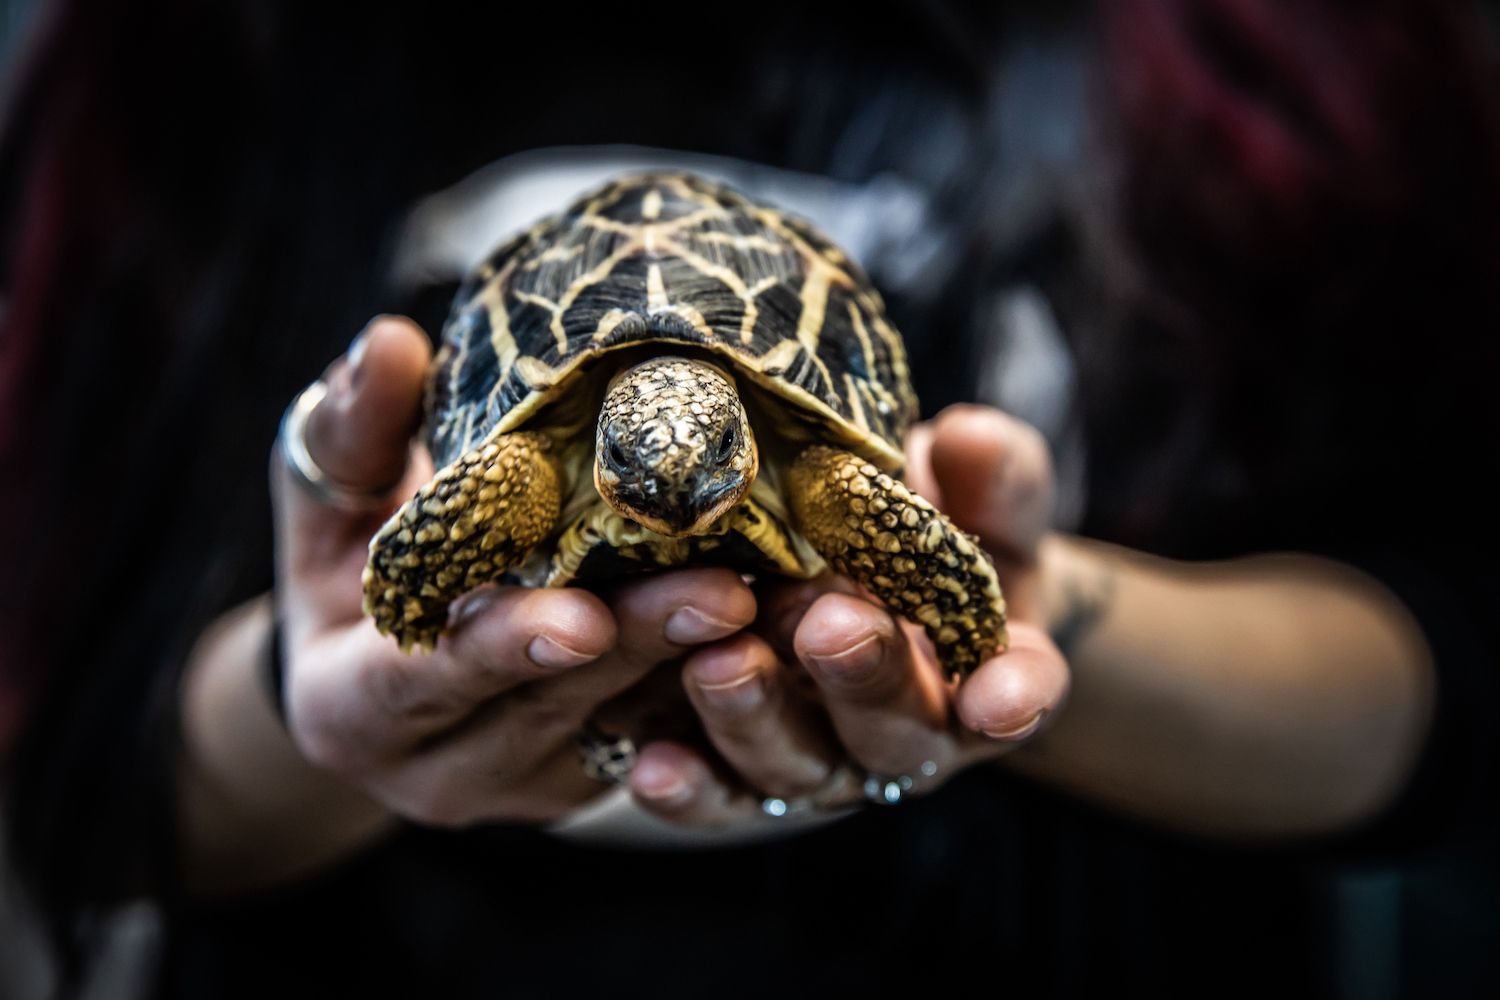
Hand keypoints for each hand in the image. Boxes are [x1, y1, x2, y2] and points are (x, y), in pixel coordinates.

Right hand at [273, 317, 756, 825]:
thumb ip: (350, 433)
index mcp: (355, 709)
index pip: (429, 680)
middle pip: (552, 705)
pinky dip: (723, 685)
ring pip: (625, 727)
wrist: (374, 669)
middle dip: (642, 645)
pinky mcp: (595, 776)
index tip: (583, 616)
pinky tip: (787, 629)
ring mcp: (528, 784)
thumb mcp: (326, 500)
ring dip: (704, 668)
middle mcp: (445, 770)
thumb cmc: (348, 565)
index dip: (505, 645)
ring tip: (784, 603)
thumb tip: (385, 342)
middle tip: (729, 591)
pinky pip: (667, 736)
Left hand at [620, 405, 1069, 823]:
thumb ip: (989, 472)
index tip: (1001, 697)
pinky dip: (687, 788)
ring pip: (796, 764)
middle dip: (862, 682)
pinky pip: (715, 793)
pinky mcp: (737, 770)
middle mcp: (902, 730)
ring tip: (720, 667)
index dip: (1015, 695)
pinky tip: (652, 766)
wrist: (852, 569)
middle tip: (830, 630)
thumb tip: (969, 441)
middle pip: (893, 732)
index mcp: (980, 666)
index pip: (1018, 687)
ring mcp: (820, 757)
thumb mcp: (971, 491)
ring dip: (757, 722)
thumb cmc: (927, 524)